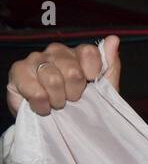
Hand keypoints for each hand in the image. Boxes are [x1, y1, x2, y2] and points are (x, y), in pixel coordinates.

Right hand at [6, 35, 120, 116]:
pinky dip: (42, 104)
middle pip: (72, 69)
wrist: (59, 124)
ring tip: (57, 104)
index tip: (90, 84)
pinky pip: (35, 90)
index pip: (88, 52)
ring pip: (53, 79)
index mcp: (77, 54)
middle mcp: (56, 52)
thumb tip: (113, 39)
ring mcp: (36, 59)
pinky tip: (44, 106)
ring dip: (58, 100)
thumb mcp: (104, 90)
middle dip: (75, 92)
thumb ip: (110, 65)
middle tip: (72, 99)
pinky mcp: (18, 71)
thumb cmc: (83, 104)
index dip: (92, 72)